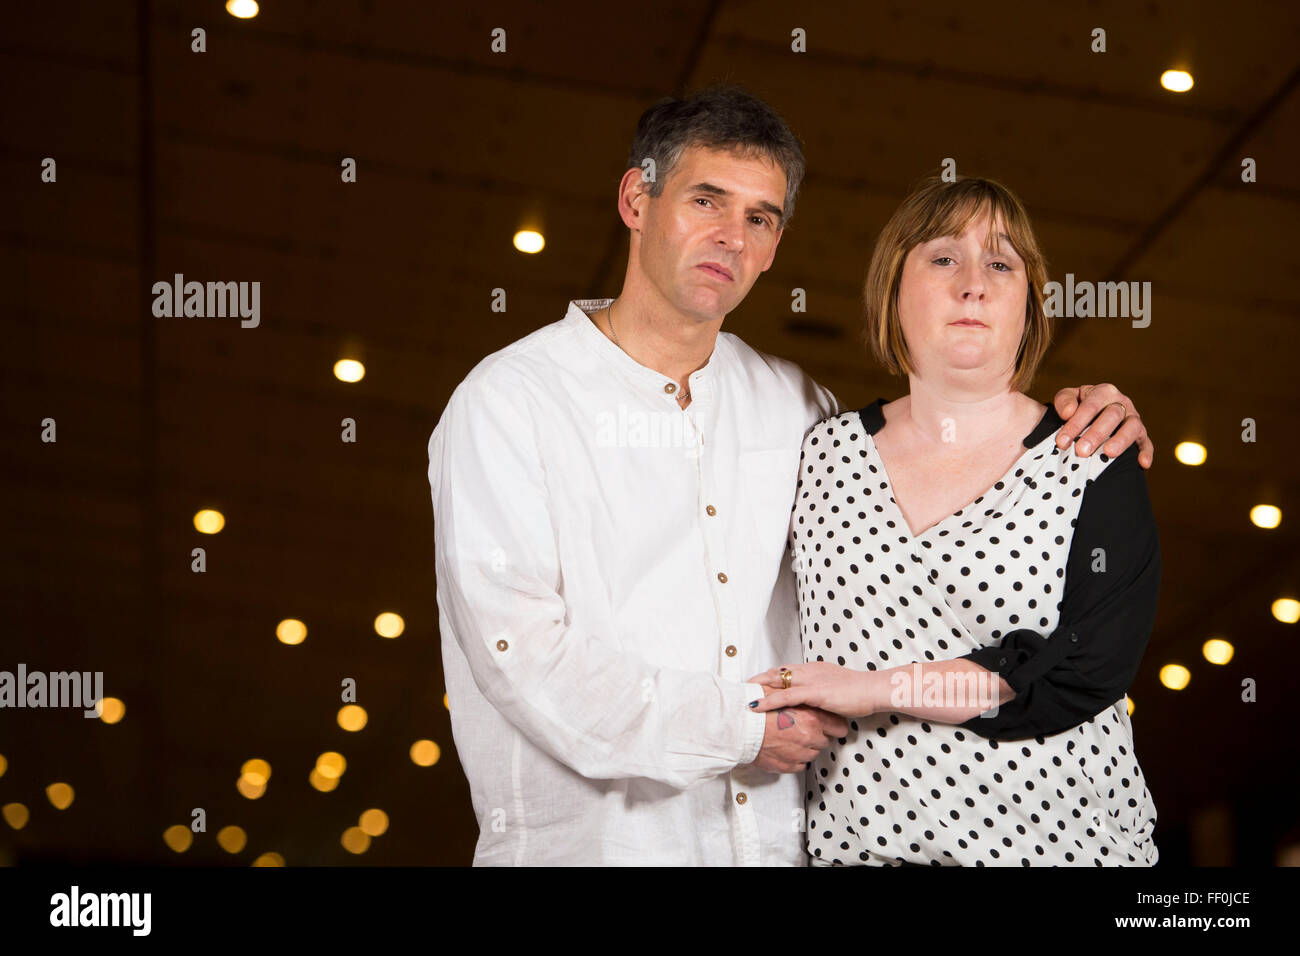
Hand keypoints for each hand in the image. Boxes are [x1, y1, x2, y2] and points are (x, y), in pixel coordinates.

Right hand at [747, 683, 849, 773]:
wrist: (738, 728)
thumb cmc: (756, 710)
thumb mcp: (782, 693)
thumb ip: (800, 693)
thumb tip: (808, 691)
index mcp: (811, 718)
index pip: (839, 726)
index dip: (833, 723)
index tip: (828, 722)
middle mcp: (809, 737)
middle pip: (826, 740)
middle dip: (817, 735)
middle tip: (802, 727)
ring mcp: (800, 753)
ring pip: (813, 753)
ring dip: (805, 746)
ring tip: (790, 736)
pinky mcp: (789, 765)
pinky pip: (800, 764)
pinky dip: (795, 757)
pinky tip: (784, 747)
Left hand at [748, 663, 879, 718]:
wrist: (872, 690)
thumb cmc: (858, 692)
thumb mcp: (834, 688)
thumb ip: (821, 691)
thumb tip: (813, 701)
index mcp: (813, 669)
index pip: (784, 670)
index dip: (768, 677)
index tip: (755, 683)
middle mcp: (808, 671)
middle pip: (776, 673)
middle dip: (757, 681)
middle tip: (742, 689)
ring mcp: (810, 680)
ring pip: (776, 682)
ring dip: (757, 689)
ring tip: (742, 696)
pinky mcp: (814, 692)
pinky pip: (785, 696)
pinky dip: (768, 701)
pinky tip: (756, 707)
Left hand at [1052, 383, 1152, 468]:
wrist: (1093, 413)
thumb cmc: (1078, 406)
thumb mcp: (1068, 397)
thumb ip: (1064, 401)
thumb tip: (1068, 412)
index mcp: (1103, 392)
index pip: (1090, 406)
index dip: (1075, 424)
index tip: (1062, 441)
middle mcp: (1121, 403)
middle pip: (1112, 415)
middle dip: (1096, 434)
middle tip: (1081, 451)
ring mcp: (1133, 418)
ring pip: (1132, 427)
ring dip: (1121, 440)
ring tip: (1108, 453)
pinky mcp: (1141, 435)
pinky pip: (1146, 443)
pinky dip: (1146, 452)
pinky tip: (1143, 464)